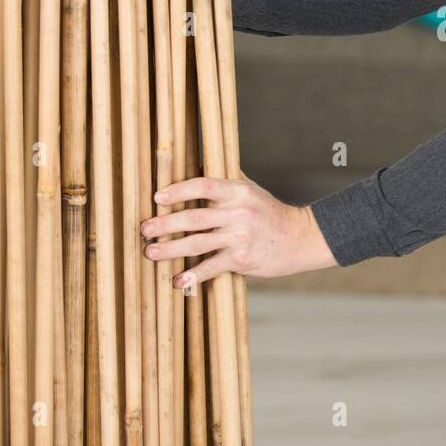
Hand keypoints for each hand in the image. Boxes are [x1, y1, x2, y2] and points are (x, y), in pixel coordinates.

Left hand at [141, 175, 338, 288]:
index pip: (203, 185)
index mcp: (238, 192)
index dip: (178, 190)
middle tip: (144, 229)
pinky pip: (211, 267)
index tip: (158, 198)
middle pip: (194, 218)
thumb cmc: (271, 213)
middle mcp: (238, 212)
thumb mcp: (252, 190)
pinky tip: (178, 280)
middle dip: (165, 224)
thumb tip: (198, 164)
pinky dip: (193, 276)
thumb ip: (227, 180)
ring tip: (151, 252)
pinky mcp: (242, 259)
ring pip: (197, 243)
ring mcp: (240, 237)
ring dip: (170, 249)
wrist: (300, 238)